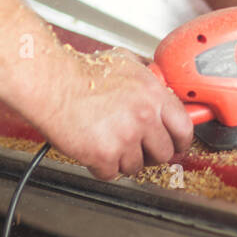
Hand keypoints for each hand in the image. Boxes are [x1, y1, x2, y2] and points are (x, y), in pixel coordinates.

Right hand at [41, 48, 193, 180]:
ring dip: (123, 159)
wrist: (52, 84)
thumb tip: (158, 87)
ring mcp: (126, 137)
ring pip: (137, 166)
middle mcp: (144, 116)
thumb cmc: (81, 72)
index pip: (184, 127)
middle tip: (137, 147)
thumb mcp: (125, 62)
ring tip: (107, 142)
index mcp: (153, 94)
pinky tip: (93, 150)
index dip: (180, 140)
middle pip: (164, 152)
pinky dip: (101, 167)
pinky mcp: (105, 155)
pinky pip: (111, 174)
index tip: (176, 144)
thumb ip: (146, 79)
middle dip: (151, 153)